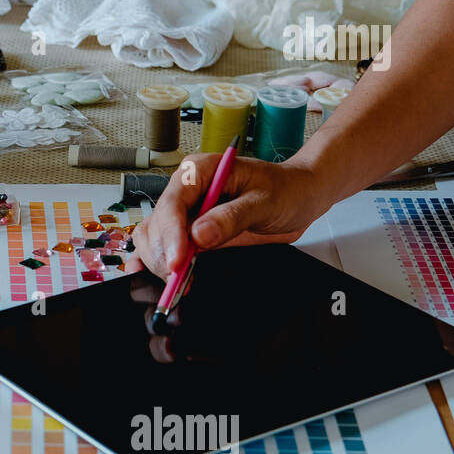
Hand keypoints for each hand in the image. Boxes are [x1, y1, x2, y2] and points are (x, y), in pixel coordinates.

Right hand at [127, 155, 326, 278]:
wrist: (299, 196)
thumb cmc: (285, 189)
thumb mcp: (265, 201)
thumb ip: (232, 217)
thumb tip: (199, 235)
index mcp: (200, 171)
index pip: (173, 203)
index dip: (170, 234)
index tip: (178, 260)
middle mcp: (187, 190)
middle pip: (157, 223)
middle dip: (162, 252)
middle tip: (178, 277)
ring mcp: (187, 212)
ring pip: (154, 237)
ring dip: (159, 260)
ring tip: (178, 281)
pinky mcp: (191, 231)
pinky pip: (166, 247)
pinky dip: (161, 262)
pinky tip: (162, 274)